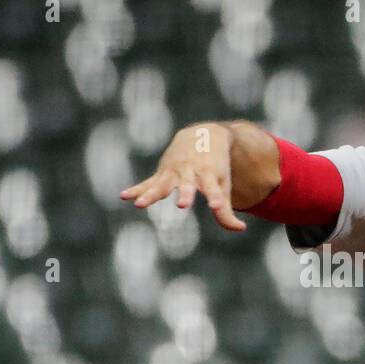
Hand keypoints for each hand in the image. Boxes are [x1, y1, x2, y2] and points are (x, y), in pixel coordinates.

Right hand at [120, 123, 247, 231]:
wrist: (203, 135)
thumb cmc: (215, 166)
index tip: (217, 206)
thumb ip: (227, 210)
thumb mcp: (224, 185)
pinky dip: (136, 190)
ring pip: (161, 184)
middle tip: (181, 205)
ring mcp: (174, 171)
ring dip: (151, 194)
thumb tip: (240, 229)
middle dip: (184, 193)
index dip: (216, 197)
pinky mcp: (161, 173)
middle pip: (186, 184)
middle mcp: (190, 171)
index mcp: (209, 174)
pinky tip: (124, 196)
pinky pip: (147, 183)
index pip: (214, 188)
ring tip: (140, 206)